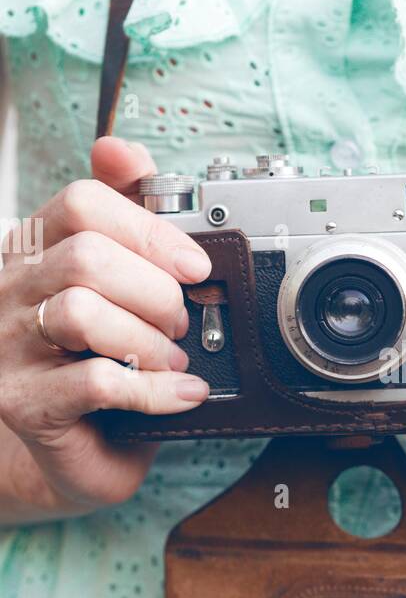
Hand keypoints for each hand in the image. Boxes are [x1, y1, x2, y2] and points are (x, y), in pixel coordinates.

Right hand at [0, 137, 211, 514]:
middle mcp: (11, 290)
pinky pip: (94, 382)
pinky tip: (178, 393)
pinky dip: (153, 389)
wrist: (76, 449)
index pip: (80, 202)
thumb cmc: (100, 358)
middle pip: (86, 257)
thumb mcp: (118, 283)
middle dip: (155, 290)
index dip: (148, 228)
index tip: (194, 263)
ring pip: (81, 313)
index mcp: (35, 249)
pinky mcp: (22, 402)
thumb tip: (120, 148)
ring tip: (170, 358)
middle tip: (180, 321)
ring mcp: (8, 347)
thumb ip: (124, 214)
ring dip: (147, 338)